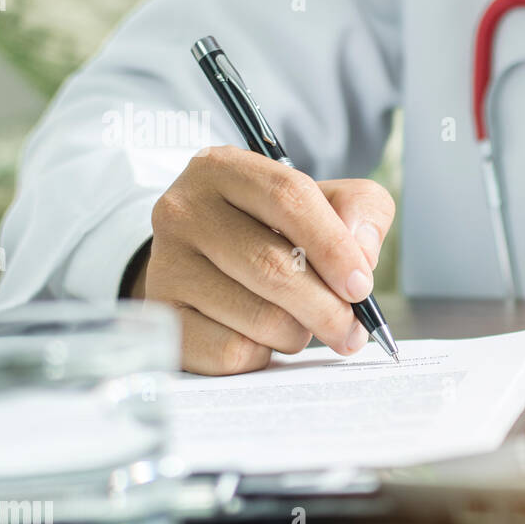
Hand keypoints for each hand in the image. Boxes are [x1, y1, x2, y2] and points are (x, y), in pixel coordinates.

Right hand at [132, 144, 394, 374]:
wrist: (209, 264)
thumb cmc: (276, 231)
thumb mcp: (326, 202)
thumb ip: (360, 211)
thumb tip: (360, 256)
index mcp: (224, 169)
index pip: (289, 198)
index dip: (335, 246)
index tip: (361, 286)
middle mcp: (184, 211)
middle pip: (273, 266)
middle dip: (327, 308)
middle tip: (352, 330)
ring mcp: (166, 265)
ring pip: (258, 317)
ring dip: (297, 333)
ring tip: (299, 324)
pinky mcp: (163, 318)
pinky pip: (230, 352)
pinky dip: (262, 354)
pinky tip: (261, 338)